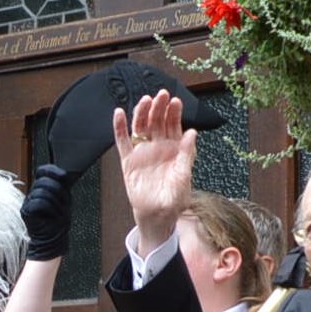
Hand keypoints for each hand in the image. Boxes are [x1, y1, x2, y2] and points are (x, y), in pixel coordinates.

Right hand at [21, 164, 75, 261]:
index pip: (43, 171)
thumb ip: (62, 187)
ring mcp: (28, 202)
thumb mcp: (63, 201)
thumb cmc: (57, 224)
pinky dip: (50, 210)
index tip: (63, 176)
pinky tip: (51, 218)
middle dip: (58, 192)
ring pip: (43, 192)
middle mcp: (33, 194)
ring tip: (57, 214)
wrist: (50, 243)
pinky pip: (40, 203)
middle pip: (45, 182)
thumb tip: (65, 173)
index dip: (53, 171)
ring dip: (56, 204)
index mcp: (41, 189)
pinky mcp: (26, 211)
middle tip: (62, 205)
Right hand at [113, 91, 195, 252]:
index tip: (175, 102)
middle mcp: (158, 147)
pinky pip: (122, 142)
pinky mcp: (128, 161)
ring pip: (140, 127)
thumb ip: (187, 154)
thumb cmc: (174, 198)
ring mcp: (142, 152)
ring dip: (142, 113)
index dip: (173, 113)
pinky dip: (119, 128)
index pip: (173, 125)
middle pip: (156, 122)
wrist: (157, 216)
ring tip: (144, 101)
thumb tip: (192, 132)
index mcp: (174, 149)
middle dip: (158, 108)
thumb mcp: (184, 176)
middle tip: (161, 95)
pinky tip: (118, 113)